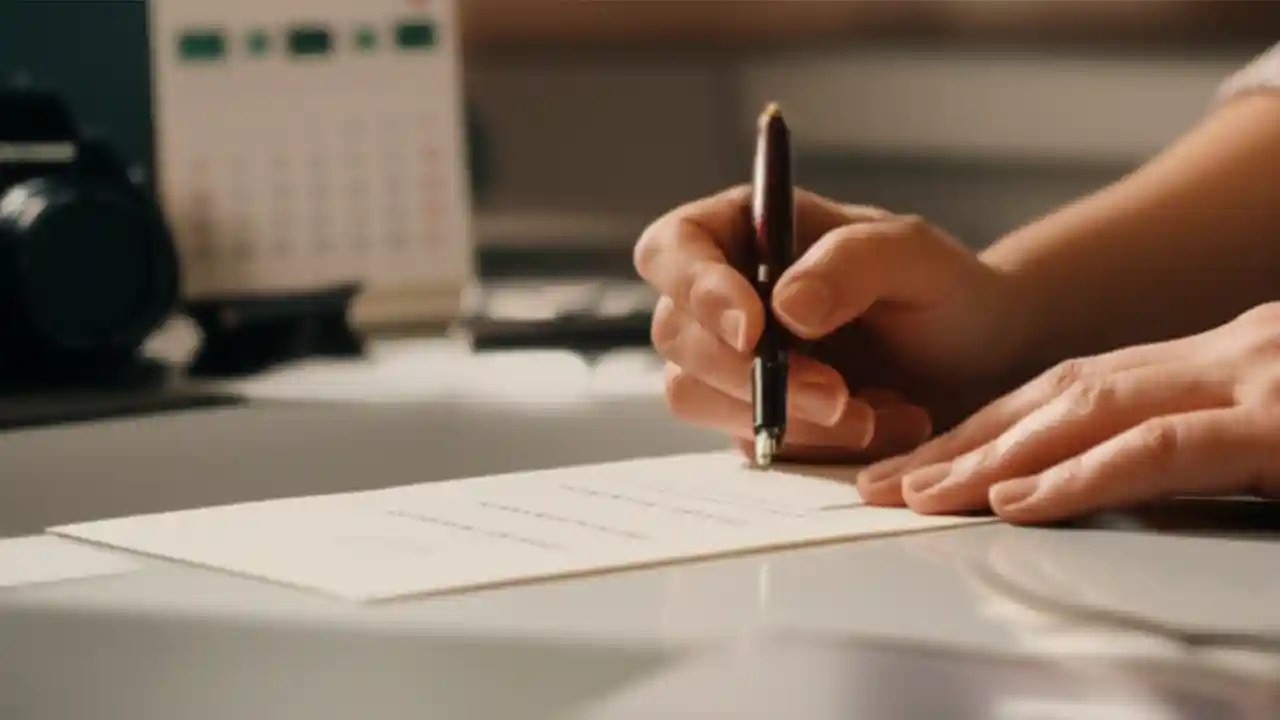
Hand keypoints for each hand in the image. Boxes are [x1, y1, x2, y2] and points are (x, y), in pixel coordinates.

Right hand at [634, 186, 1024, 461]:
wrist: (979, 363)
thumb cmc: (945, 291)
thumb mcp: (915, 257)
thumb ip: (852, 262)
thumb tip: (784, 305)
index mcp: (745, 230)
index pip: (673, 248)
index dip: (695, 287)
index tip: (754, 329)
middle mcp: (723, 294)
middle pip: (675, 334)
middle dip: (749, 373)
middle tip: (838, 394)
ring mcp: (731, 361)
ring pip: (697, 397)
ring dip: (783, 416)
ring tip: (876, 414)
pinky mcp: (751, 418)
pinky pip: (751, 441)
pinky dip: (817, 444)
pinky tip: (881, 426)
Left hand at [859, 303, 1279, 522]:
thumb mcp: (1273, 428)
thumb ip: (1201, 441)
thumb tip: (1120, 479)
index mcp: (1212, 362)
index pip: (1074, 390)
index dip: (987, 428)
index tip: (917, 465)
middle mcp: (1220, 358)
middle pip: (1059, 395)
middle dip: (962, 442)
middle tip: (880, 482)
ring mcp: (1249, 382)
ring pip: (1088, 411)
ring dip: (993, 456)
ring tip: (917, 493)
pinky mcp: (1278, 425)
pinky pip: (1158, 448)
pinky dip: (1079, 474)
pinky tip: (1016, 502)